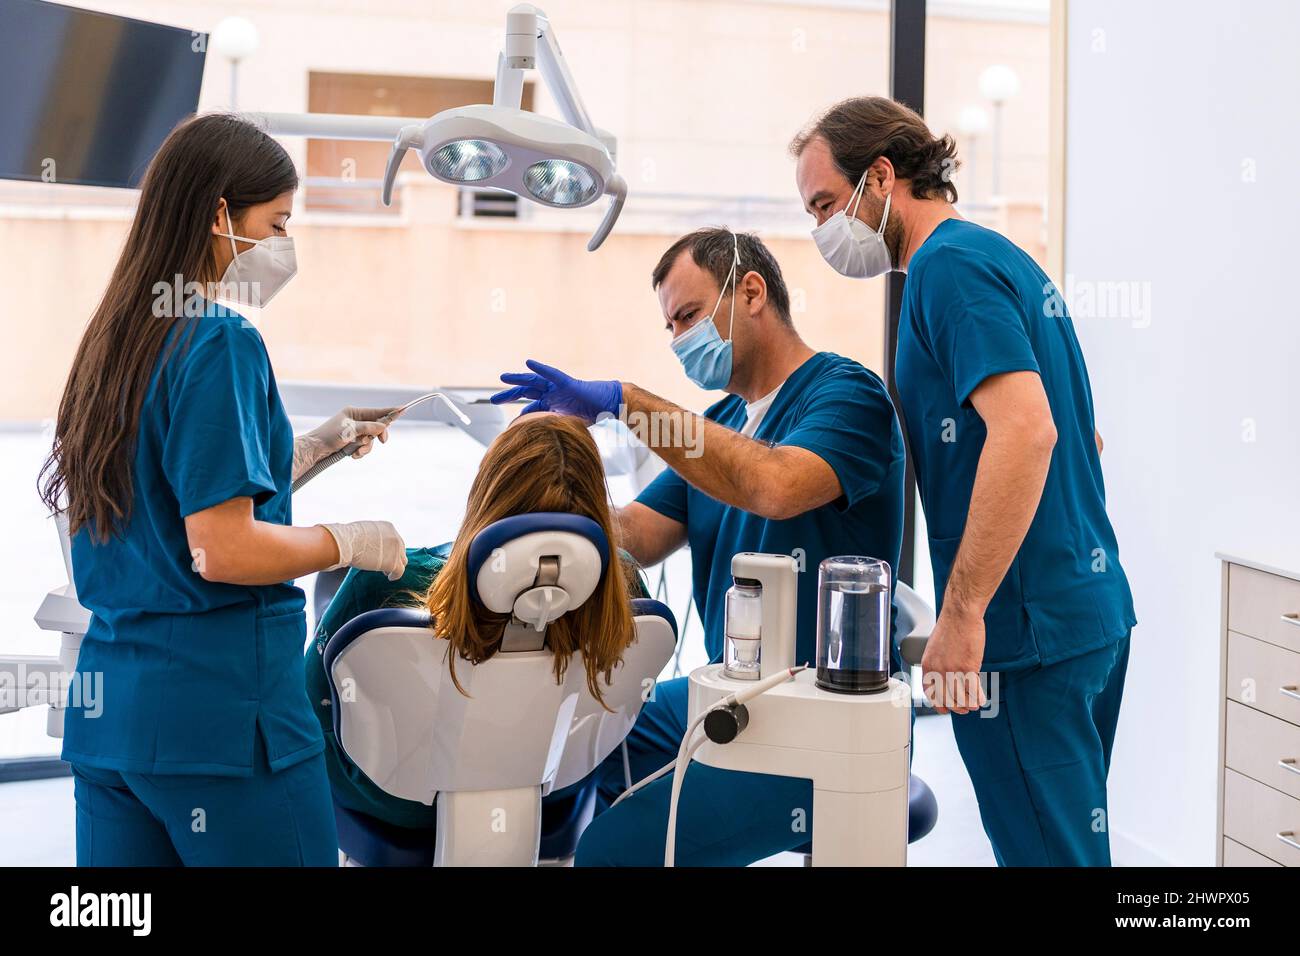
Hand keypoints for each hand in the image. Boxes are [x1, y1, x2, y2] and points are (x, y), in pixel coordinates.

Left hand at [294, 406, 394, 479]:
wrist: (314, 450)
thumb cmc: (328, 436)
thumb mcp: (350, 430)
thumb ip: (368, 427)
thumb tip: (384, 426)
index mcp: (354, 412)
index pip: (376, 411)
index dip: (390, 412)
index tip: (403, 409)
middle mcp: (355, 420)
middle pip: (376, 427)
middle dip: (376, 436)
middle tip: (382, 441)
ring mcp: (354, 432)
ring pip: (370, 440)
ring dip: (366, 447)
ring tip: (356, 452)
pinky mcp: (352, 442)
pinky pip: (364, 447)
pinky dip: (360, 452)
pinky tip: (352, 455)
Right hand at [320, 520, 407, 580]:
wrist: (346, 542)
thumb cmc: (347, 537)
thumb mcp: (364, 531)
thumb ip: (371, 536)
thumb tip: (366, 543)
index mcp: (388, 527)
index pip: (394, 539)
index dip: (390, 548)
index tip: (384, 554)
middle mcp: (395, 537)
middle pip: (400, 549)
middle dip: (394, 557)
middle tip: (386, 564)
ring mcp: (396, 550)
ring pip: (402, 560)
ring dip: (396, 566)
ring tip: (387, 572)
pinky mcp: (393, 563)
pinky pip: (400, 571)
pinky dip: (395, 575)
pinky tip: (390, 578)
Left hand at [491, 359, 621, 423]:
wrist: (610, 404)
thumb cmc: (593, 414)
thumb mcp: (568, 425)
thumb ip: (556, 429)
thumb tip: (545, 442)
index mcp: (552, 404)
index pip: (530, 407)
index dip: (518, 411)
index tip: (506, 420)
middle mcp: (552, 394)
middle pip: (526, 393)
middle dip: (509, 396)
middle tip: (493, 400)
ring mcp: (558, 387)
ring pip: (534, 381)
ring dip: (518, 379)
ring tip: (503, 378)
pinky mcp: (567, 383)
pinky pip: (552, 374)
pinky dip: (540, 368)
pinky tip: (528, 363)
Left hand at [920, 606, 987, 714]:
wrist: (961, 614)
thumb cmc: (951, 627)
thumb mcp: (936, 648)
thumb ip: (939, 664)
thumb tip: (946, 679)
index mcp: (927, 666)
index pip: (930, 693)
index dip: (938, 704)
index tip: (945, 708)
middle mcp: (937, 671)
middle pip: (946, 700)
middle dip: (957, 707)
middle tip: (965, 708)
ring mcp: (952, 671)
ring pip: (961, 699)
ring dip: (969, 705)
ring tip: (974, 704)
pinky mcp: (968, 668)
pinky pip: (973, 692)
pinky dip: (978, 699)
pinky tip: (981, 699)